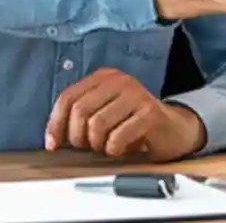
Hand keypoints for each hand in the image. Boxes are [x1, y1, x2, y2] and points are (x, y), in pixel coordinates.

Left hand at [44, 68, 204, 161]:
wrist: (172, 129)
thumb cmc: (133, 123)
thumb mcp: (104, 112)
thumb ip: (80, 116)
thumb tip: (53, 136)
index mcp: (104, 76)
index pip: (68, 97)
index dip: (56, 123)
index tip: (53, 144)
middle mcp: (119, 80)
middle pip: (79, 111)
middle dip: (77, 137)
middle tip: (87, 147)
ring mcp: (136, 94)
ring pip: (97, 124)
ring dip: (97, 144)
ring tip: (106, 146)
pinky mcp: (149, 112)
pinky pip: (117, 136)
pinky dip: (114, 149)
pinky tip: (121, 148)